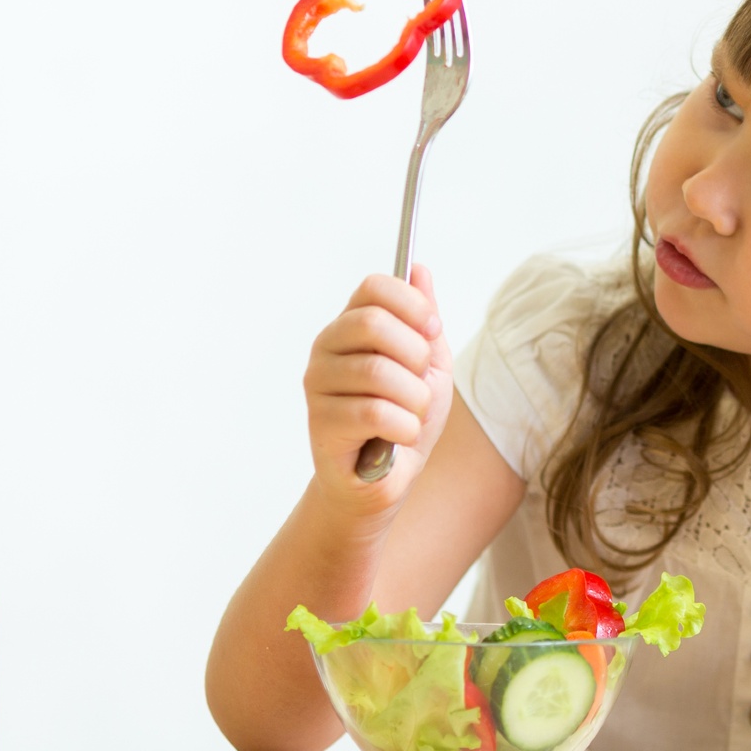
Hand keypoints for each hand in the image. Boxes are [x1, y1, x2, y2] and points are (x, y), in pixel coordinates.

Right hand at [303, 265, 453, 514]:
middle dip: (415, 356)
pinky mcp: (321, 423)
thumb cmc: (405, 419)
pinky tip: (399, 438)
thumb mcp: (429, 366)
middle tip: (419, 383)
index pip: (373, 287)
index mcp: (351, 326)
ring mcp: (318, 385)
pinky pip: (375, 413)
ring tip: (411, 417)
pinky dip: (404, 428)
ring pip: (379, 373)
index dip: (412, 305)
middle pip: (373, 323)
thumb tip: (420, 269)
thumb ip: (424, 320)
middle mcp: (326, 348)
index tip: (432, 331)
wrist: (386, 480)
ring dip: (414, 401)